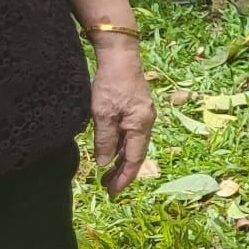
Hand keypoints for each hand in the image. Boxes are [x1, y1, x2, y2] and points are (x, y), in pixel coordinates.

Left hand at [88, 39, 154, 193]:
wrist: (120, 56)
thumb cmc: (111, 84)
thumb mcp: (102, 114)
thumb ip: (104, 140)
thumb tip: (104, 164)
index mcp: (141, 125)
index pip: (134, 158)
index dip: (124, 177)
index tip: (113, 192)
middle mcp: (146, 121)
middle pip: (135, 153)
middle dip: (122, 172)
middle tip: (107, 187)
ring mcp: (142, 114)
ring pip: (132, 144)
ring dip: (120, 160)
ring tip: (106, 174)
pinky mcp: (135, 108)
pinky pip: (129, 134)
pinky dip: (120, 146)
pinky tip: (109, 150)